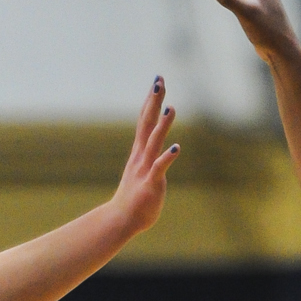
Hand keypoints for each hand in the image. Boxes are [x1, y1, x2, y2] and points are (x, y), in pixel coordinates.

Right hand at [109, 78, 180, 235]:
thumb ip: (152, 158)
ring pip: (154, 142)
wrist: (123, 219)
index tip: (156, 82)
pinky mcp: (151, 183)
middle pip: (147, 123)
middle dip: (153, 102)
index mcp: (140, 152)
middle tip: (159, 81)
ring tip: (171, 108)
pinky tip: (177, 147)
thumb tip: (161, 148)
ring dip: (163, 125)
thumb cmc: (136, 198)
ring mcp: (145, 168)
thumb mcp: (144, 172)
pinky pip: (160, 168)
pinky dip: (167, 157)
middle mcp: (141, 156)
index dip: (151, 101)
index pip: (145, 120)